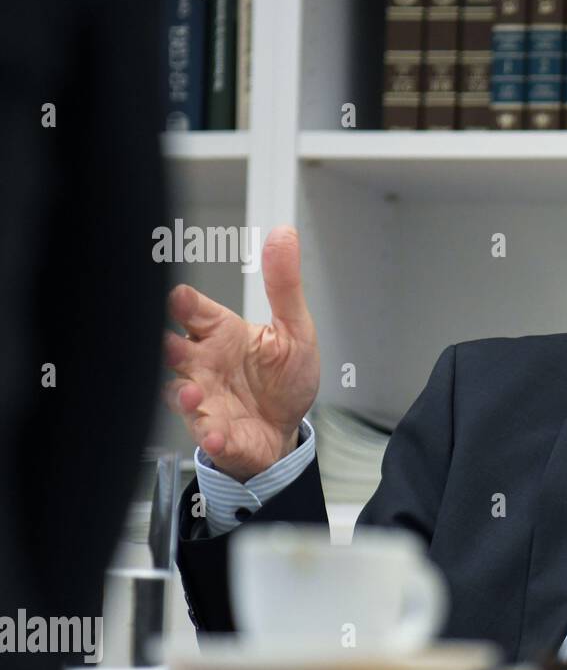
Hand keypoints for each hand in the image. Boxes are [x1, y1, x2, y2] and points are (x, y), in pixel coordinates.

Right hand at [163, 225, 320, 481]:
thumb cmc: (284, 379)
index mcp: (220, 334)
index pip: (191, 310)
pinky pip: (206, 433)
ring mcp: (206, 400)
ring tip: (194, 394)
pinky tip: (217, 433)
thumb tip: (284, 235)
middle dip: (167, 347)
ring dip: (184, 395)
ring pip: (180, 394)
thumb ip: (284, 286)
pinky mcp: (216, 432)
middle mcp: (205, 365)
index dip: (183, 302)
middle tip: (171, 345)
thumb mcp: (295, 330)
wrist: (287, 429)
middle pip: (172, 350)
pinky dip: (210, 434)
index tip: (180, 298)